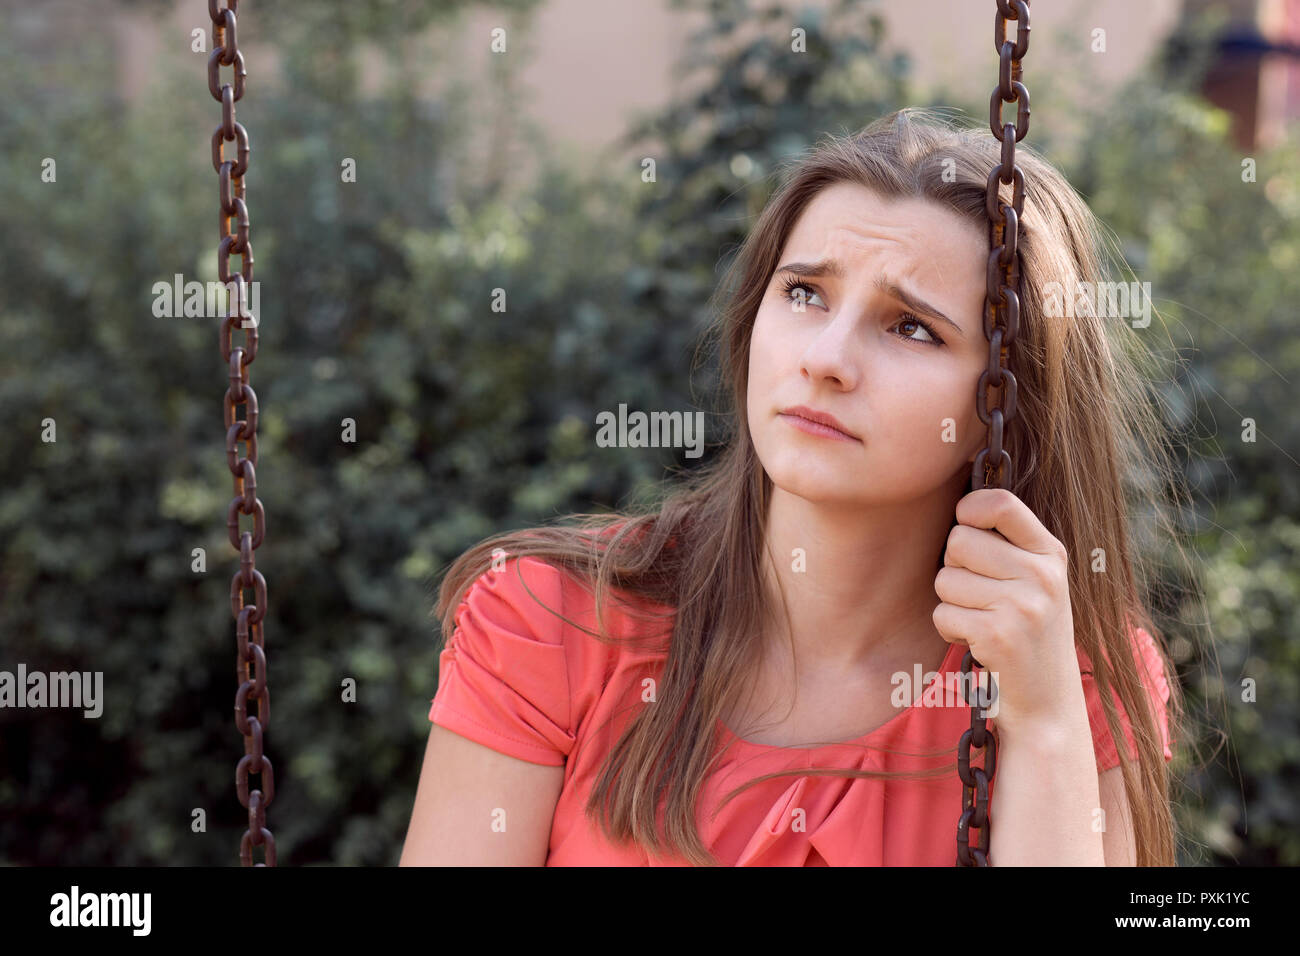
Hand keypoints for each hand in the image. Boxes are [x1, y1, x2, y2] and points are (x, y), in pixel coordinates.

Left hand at [932, 487, 1079, 741]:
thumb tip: (960, 503)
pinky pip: (942, 613)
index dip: (969, 508)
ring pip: (945, 579)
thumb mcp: (1036, 582)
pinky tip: (977, 643)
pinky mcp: (997, 634)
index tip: (965, 524)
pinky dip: (950, 630)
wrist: (1048, 705)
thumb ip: (1007, 544)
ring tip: (982, 621)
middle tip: (979, 595)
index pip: (1000, 502)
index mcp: (1051, 554)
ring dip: (952, 604)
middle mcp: (1042, 575)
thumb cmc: (1029, 635)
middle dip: (955, 568)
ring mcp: (1022, 605)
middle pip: (958, 540)